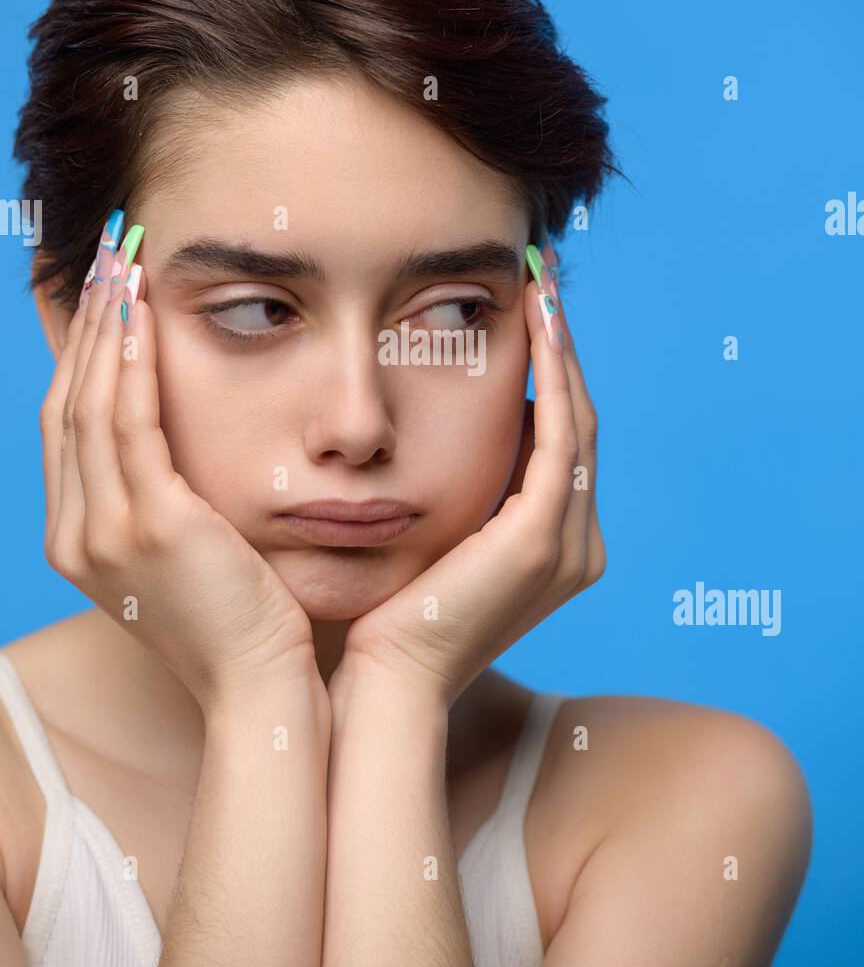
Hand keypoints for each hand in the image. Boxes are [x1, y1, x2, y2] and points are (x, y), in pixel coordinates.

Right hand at [40, 215, 318, 713]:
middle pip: (67, 400)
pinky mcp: (149, 525)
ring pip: (91, 402)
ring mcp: (103, 531)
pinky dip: (133, 364)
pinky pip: (131, 424)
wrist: (261, 690)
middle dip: (87, 322)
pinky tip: (145, 315)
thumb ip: (168, 498)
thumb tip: (182, 442)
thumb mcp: (189, 554)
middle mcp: (75, 533)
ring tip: (124, 260)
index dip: (82, 352)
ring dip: (107, 325)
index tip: (106, 293)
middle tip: (109, 253)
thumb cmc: (243, 622)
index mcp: (79, 539)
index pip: (68, 424)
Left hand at [333, 251, 605, 706]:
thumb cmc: (394, 615)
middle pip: (579, 425)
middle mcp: (579, 546)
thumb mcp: (440, 538)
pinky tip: (538, 329)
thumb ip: (463, 491)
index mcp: (558, 548)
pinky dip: (555, 377)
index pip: (562, 444)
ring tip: (542, 292)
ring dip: (563, 351)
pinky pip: (556, 437)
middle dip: (564, 351)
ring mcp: (568, 545)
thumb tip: (446, 432)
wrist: (383, 681)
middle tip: (544, 285)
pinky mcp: (540, 540)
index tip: (532, 316)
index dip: (555, 376)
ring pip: (575, 422)